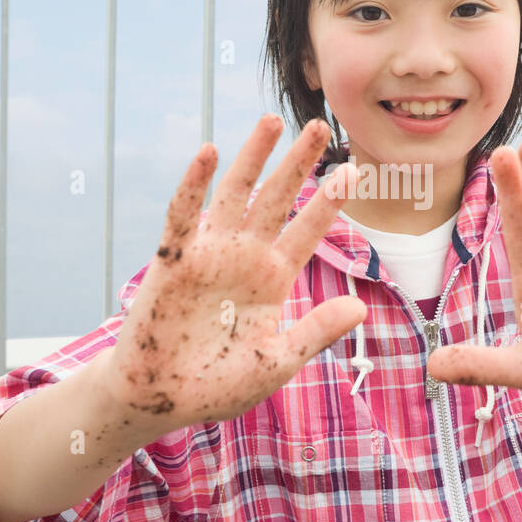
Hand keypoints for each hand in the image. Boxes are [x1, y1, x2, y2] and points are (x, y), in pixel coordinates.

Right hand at [101, 115, 366, 426]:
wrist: (160, 401)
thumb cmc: (217, 384)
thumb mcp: (276, 361)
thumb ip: (315, 332)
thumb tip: (360, 306)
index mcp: (272, 280)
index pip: (307, 231)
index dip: (329, 202)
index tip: (354, 170)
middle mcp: (244, 258)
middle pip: (276, 199)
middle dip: (297, 163)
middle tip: (321, 125)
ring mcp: (208, 255)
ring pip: (235, 196)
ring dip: (252, 158)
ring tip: (271, 121)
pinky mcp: (173, 261)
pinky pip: (183, 215)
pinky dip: (194, 184)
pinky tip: (209, 153)